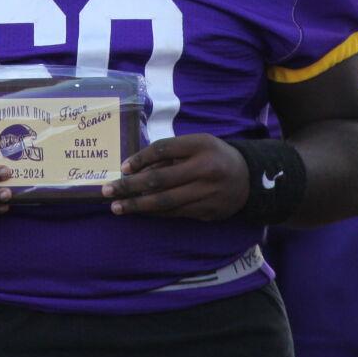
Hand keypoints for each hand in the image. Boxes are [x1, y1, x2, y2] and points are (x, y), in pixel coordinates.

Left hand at [102, 133, 248, 219]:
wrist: (250, 179)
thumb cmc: (215, 156)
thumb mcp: (198, 144)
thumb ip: (171, 153)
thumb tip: (136, 169)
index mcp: (201, 145)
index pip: (163, 149)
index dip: (140, 159)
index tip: (122, 168)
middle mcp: (204, 169)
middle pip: (159, 179)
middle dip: (129, 187)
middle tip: (107, 191)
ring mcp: (206, 193)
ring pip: (164, 202)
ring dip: (137, 205)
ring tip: (117, 207)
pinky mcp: (207, 211)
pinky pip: (174, 213)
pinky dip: (154, 212)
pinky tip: (139, 211)